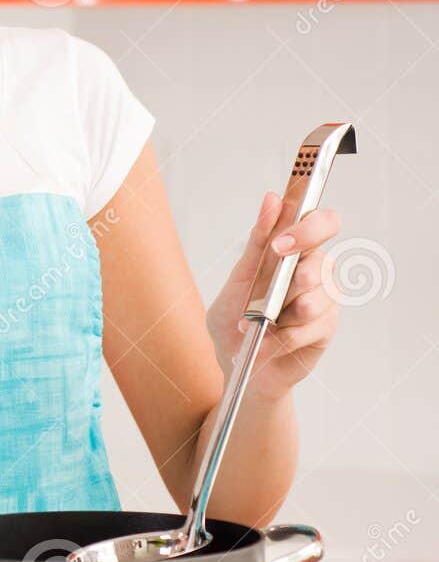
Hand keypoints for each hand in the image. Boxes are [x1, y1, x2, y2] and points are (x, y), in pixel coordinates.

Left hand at [206, 192, 342, 400]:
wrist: (236, 362)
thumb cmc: (236, 317)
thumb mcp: (238, 278)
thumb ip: (257, 242)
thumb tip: (272, 198)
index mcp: (297, 250)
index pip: (322, 222)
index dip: (309, 228)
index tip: (280, 244)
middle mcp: (316, 271)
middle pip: (323, 259)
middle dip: (295, 276)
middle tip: (274, 290)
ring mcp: (324, 300)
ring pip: (315, 297)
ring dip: (281, 313)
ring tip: (258, 324)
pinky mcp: (325, 329)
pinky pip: (309, 328)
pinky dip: (280, 338)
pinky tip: (264, 345)